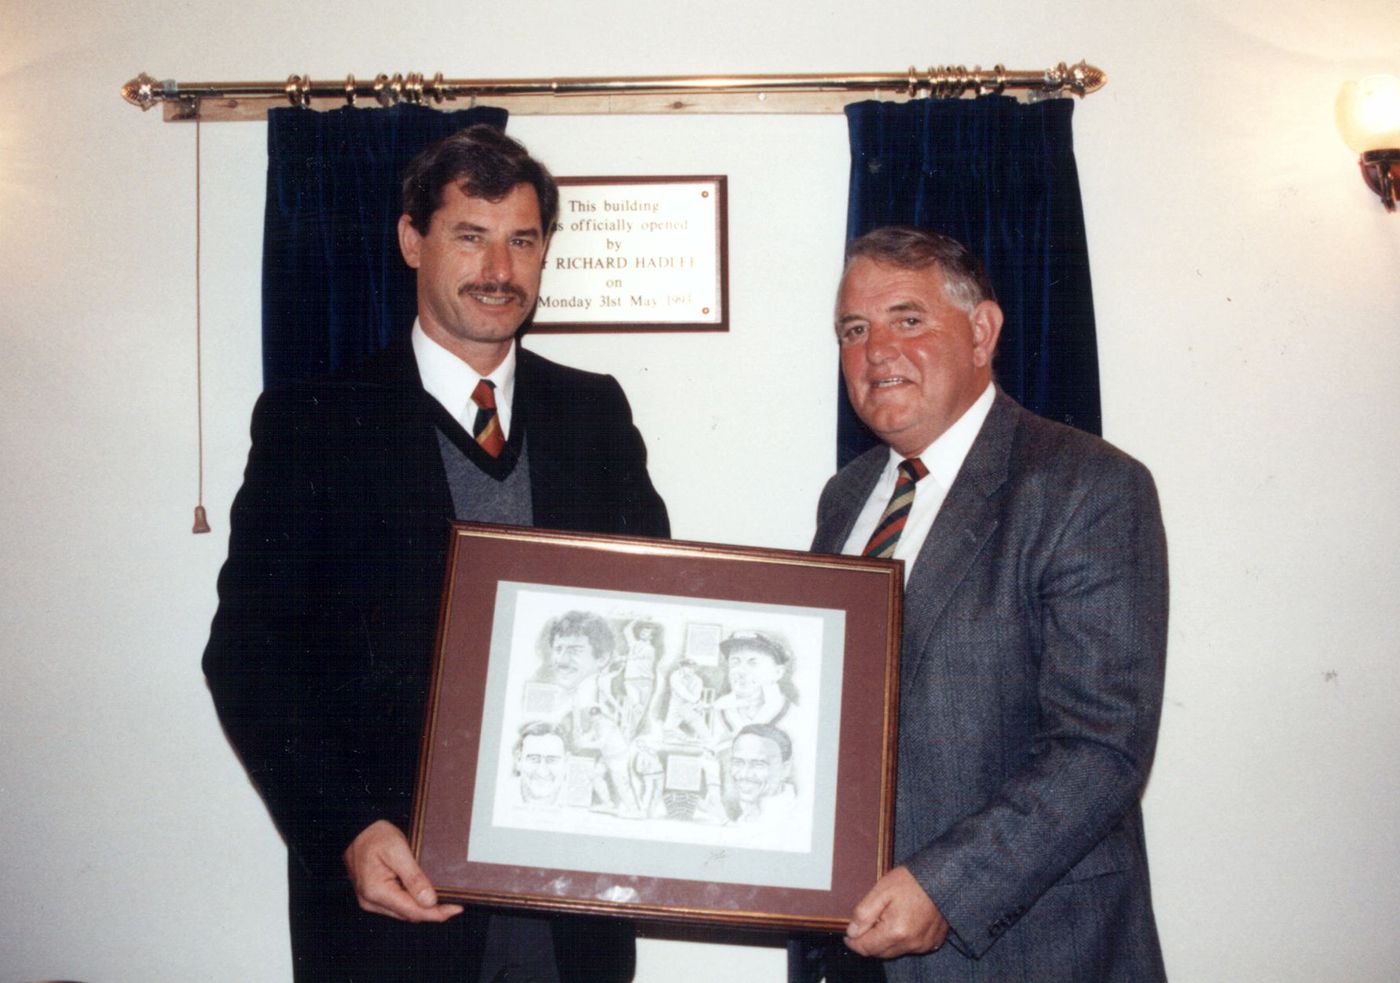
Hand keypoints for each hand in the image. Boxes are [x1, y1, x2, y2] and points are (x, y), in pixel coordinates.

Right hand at [342, 820, 463, 922]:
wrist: (356, 830)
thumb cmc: (375, 836)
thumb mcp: (398, 851)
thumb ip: (414, 878)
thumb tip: (430, 901)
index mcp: (376, 892)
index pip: (413, 911)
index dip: (437, 913)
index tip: (457, 909)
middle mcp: (371, 902)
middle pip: (409, 914)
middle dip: (433, 912)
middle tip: (456, 904)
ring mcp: (371, 901)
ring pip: (404, 912)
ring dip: (424, 908)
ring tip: (445, 901)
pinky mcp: (374, 897)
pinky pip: (397, 905)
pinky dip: (413, 902)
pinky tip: (425, 896)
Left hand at [844, 865, 948, 958]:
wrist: (941, 877)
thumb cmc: (911, 881)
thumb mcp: (881, 890)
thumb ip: (864, 913)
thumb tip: (852, 932)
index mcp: (896, 931)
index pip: (867, 948)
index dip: (854, 942)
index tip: (848, 934)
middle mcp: (911, 943)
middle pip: (880, 952)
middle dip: (870, 941)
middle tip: (868, 921)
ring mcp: (923, 945)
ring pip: (894, 951)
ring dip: (885, 940)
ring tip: (887, 917)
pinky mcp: (932, 942)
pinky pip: (910, 947)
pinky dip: (902, 939)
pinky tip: (902, 921)